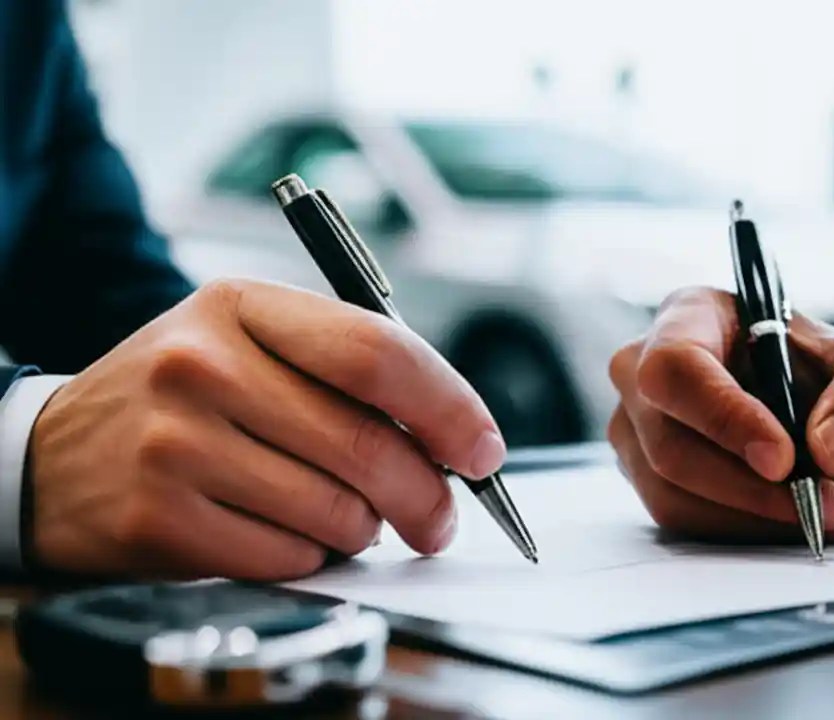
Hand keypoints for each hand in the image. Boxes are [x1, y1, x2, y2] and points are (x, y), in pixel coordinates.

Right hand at [28, 279, 504, 578]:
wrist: (57, 454)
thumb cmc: (186, 397)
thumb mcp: (252, 345)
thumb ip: (348, 374)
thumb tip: (455, 439)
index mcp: (241, 304)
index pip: (376, 352)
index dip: (449, 407)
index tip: (483, 450)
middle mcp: (202, 365)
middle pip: (367, 444)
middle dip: (428, 496)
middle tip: (441, 519)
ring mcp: (174, 443)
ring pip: (336, 512)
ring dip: (364, 530)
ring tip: (344, 517)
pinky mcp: (159, 519)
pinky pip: (288, 559)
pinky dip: (311, 559)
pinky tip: (287, 535)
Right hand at [607, 287, 833, 542]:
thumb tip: (828, 448)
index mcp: (690, 316)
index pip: (675, 366)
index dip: (722, 417)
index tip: (783, 460)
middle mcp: (645, 370)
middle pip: (669, 445)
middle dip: (751, 489)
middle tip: (827, 502)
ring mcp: (640, 430)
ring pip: (674, 496)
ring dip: (757, 519)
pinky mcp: (651, 480)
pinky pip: (687, 523)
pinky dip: (750, 532)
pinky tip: (806, 518)